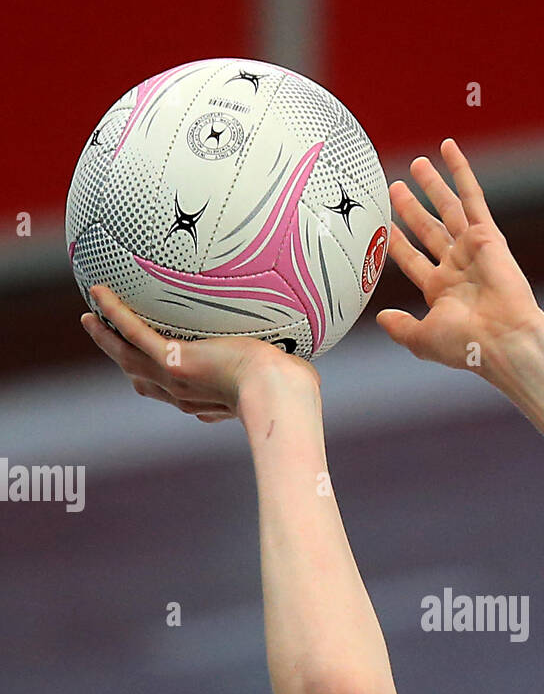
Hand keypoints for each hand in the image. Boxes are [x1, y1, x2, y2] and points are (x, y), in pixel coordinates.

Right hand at [80, 284, 306, 420]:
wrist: (280, 396)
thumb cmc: (293, 391)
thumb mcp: (285, 377)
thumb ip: (285, 369)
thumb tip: (304, 363)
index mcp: (212, 401)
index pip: (183, 394)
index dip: (168, 383)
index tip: (165, 372)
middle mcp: (189, 395)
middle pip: (146, 382)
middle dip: (127, 364)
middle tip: (112, 344)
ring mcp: (177, 380)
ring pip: (128, 358)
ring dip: (106, 339)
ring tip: (90, 317)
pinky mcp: (173, 362)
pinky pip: (134, 333)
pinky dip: (114, 314)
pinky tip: (98, 293)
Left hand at [376, 138, 543, 373]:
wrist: (503, 339)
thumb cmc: (465, 346)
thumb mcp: (422, 339)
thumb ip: (401, 327)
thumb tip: (381, 319)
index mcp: (441, 291)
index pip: (413, 260)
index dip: (397, 244)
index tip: (382, 227)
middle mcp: (456, 268)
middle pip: (428, 230)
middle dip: (411, 210)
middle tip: (395, 187)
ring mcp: (472, 250)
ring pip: (447, 209)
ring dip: (432, 186)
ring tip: (416, 164)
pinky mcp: (487, 235)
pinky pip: (471, 196)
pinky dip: (460, 171)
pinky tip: (449, 149)